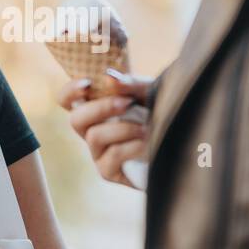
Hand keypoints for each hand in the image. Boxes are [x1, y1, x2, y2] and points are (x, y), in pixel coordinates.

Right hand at [57, 69, 151, 187]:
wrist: (181, 146)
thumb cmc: (162, 115)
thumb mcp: (150, 94)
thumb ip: (130, 85)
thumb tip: (109, 76)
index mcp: (96, 108)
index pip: (67, 100)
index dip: (70, 91)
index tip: (88, 83)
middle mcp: (92, 130)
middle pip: (75, 119)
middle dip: (100, 108)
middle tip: (127, 103)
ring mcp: (98, 152)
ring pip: (94, 136)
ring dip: (123, 128)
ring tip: (148, 127)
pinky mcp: (108, 172)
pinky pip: (112, 155)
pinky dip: (133, 146)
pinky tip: (149, 144)